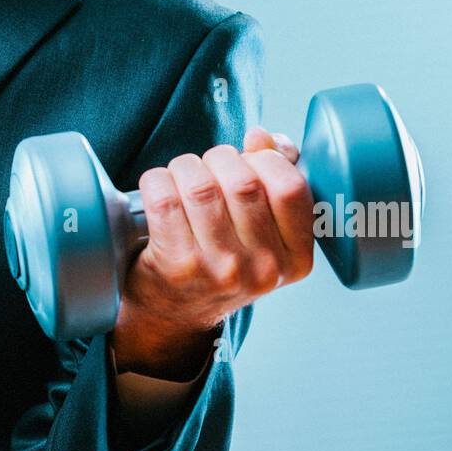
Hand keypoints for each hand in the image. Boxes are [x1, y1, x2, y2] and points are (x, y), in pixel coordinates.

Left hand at [110, 128, 314, 379]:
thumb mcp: (262, 231)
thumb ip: (274, 178)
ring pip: (201, 186)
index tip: (248, 160)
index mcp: (295, 258)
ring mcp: (220, 270)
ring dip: (185, 167)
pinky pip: (164, 199)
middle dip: (218, 159)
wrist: (175, 313)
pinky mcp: (178, 266)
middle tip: (207, 168)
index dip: (266, 159)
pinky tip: (158, 189)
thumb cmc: (221, 259)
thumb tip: (263, 137)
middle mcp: (262, 269)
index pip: (291, 188)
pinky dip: (156, 181)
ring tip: (182, 176)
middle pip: (242, 181)